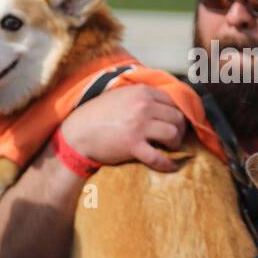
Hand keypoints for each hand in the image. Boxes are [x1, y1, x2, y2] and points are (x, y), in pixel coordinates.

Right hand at [59, 85, 185, 172]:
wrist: (78, 133)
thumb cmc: (98, 114)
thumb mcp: (120, 95)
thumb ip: (141, 95)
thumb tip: (163, 102)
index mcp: (141, 92)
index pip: (173, 101)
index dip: (177, 113)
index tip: (175, 121)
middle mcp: (143, 106)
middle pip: (177, 118)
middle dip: (180, 128)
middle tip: (175, 136)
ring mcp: (139, 126)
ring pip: (173, 134)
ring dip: (175, 143)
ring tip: (169, 147)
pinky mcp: (133, 146)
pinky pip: (158, 157)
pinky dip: (168, 164)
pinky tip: (171, 165)